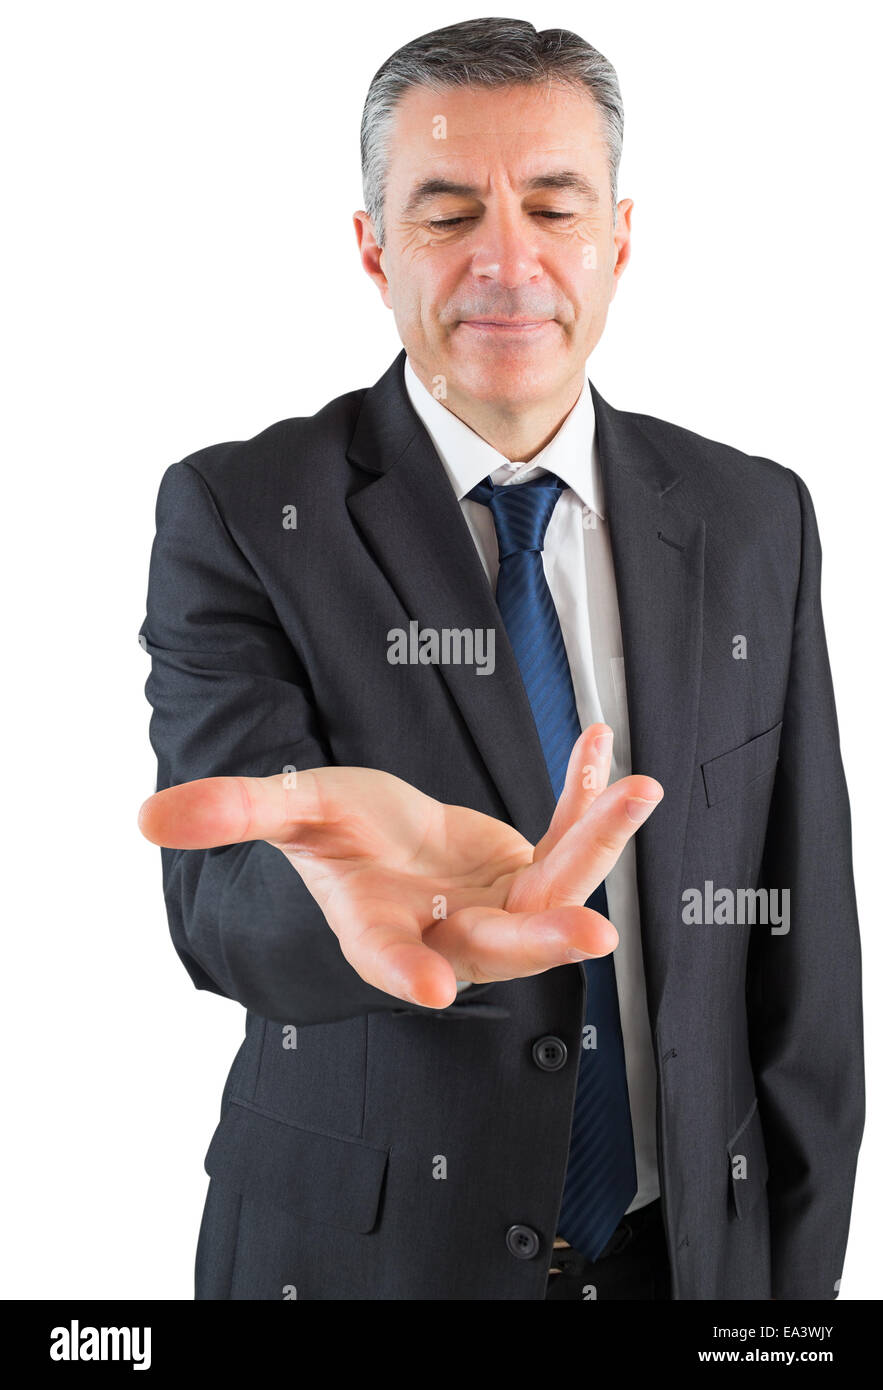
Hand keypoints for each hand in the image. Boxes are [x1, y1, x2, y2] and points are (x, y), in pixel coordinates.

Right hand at [138, 723, 662, 1009]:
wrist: (387, 845)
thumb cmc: (336, 838)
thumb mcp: (292, 811)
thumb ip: (233, 812)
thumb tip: (148, 816)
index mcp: (379, 927)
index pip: (387, 958)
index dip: (404, 972)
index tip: (427, 989)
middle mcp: (447, 933)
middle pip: (498, 944)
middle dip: (542, 936)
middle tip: (591, 936)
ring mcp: (498, 909)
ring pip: (558, 889)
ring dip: (598, 843)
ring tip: (636, 790)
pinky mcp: (530, 875)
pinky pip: (568, 839)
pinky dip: (585, 798)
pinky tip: (598, 745)